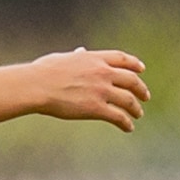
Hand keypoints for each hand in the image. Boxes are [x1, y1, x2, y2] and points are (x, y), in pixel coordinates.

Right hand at [32, 48, 149, 131]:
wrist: (35, 86)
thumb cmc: (42, 72)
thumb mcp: (62, 58)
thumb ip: (76, 56)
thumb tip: (82, 51)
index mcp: (94, 59)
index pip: (122, 59)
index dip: (134, 64)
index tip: (141, 69)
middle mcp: (102, 73)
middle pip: (132, 80)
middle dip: (141, 89)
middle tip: (145, 96)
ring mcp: (101, 91)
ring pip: (129, 100)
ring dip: (136, 108)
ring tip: (138, 114)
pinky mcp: (96, 108)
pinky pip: (119, 117)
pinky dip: (126, 123)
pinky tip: (128, 128)